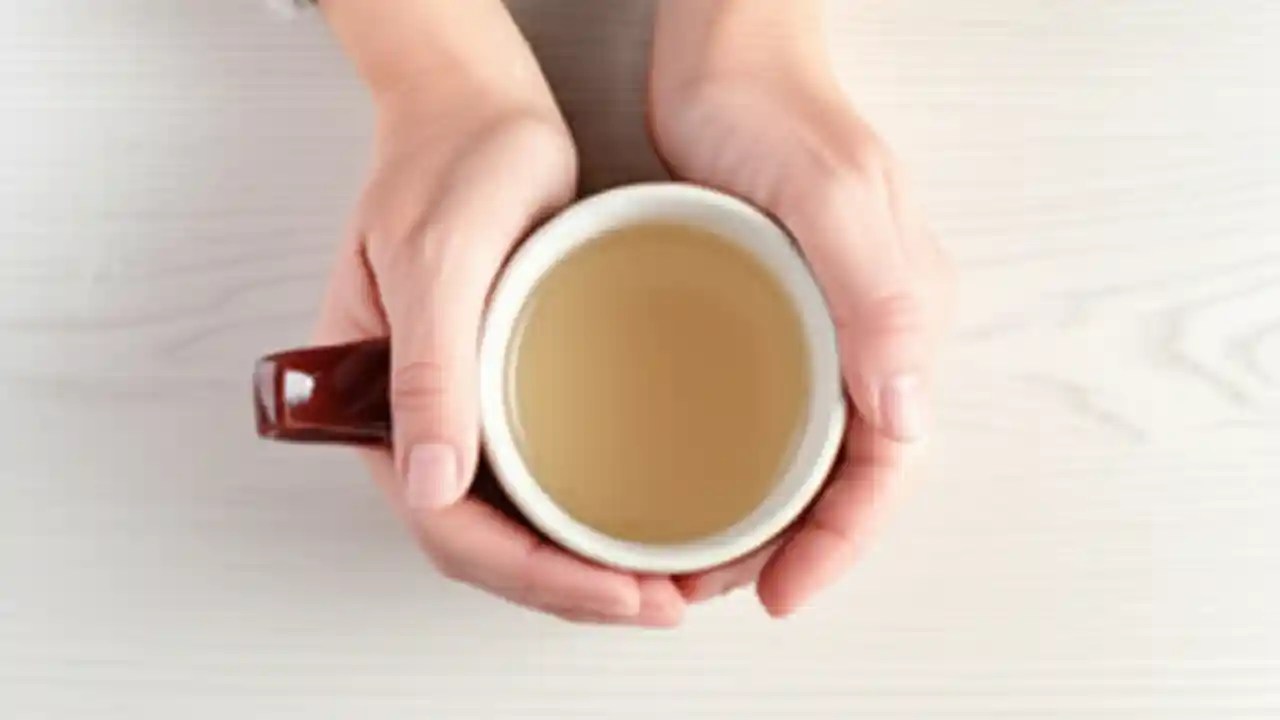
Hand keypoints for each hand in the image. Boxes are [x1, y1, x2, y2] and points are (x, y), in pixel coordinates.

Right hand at [314, 2, 684, 625]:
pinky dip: (585, 512)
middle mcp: (420, 419)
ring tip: (663, 579)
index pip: (450, 527)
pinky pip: (539, 475)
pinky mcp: (503, 386)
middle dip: (572, 587)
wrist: (479, 108)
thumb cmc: (450, 163)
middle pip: (487, 544)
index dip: (536, 578)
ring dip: (582, 564)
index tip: (622, 593)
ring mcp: (461, 407)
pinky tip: (639, 520)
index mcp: (376, 402)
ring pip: (515, 521)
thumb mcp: (437, 260)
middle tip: (664, 598)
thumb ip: (427, 369)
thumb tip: (430, 483)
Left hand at [650, 0, 953, 615]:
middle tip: (717, 589)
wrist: (725, 50)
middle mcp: (872, 335)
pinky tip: (686, 484)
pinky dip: (739, 467)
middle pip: (850, 474)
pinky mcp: (779, 314)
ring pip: (809, 456)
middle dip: (798, 548)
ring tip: (695, 559)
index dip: (842, 540)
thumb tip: (909, 417)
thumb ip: (875, 296)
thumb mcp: (827, 192)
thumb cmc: (772, 106)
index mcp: (901, 320)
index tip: (781, 590)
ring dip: (764, 521)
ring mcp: (825, 327)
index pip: (889, 463)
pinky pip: (773, 416)